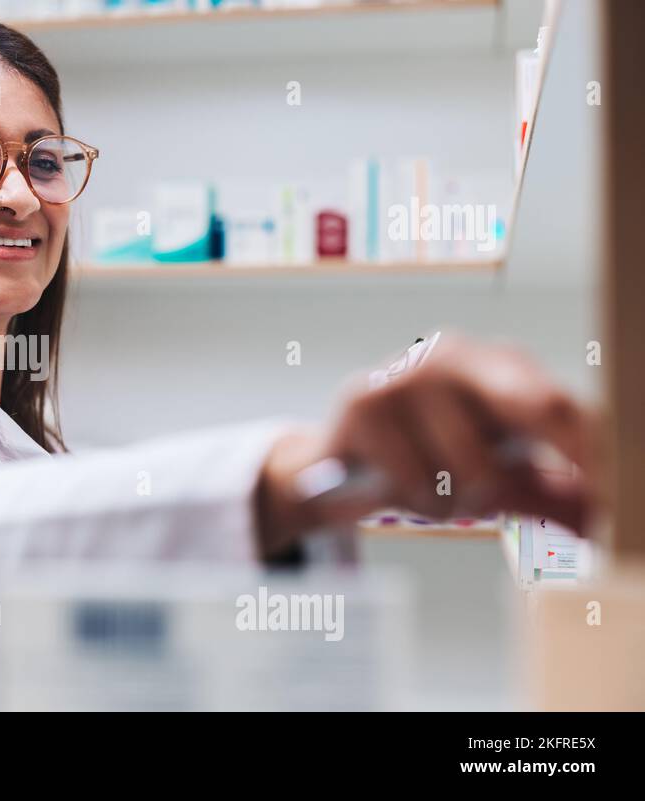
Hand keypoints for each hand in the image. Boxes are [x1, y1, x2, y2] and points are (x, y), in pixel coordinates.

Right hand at [254, 335, 599, 556]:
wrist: (333, 468)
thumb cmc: (427, 463)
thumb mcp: (496, 475)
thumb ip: (552, 494)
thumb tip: (606, 519)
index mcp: (501, 364)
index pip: (566, 405)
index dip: (597, 452)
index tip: (616, 499)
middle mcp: (456, 354)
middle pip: (540, 408)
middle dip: (543, 469)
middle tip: (500, 502)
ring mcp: (407, 372)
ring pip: (475, 469)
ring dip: (457, 504)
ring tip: (432, 492)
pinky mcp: (362, 401)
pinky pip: (417, 483)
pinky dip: (416, 504)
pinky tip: (398, 488)